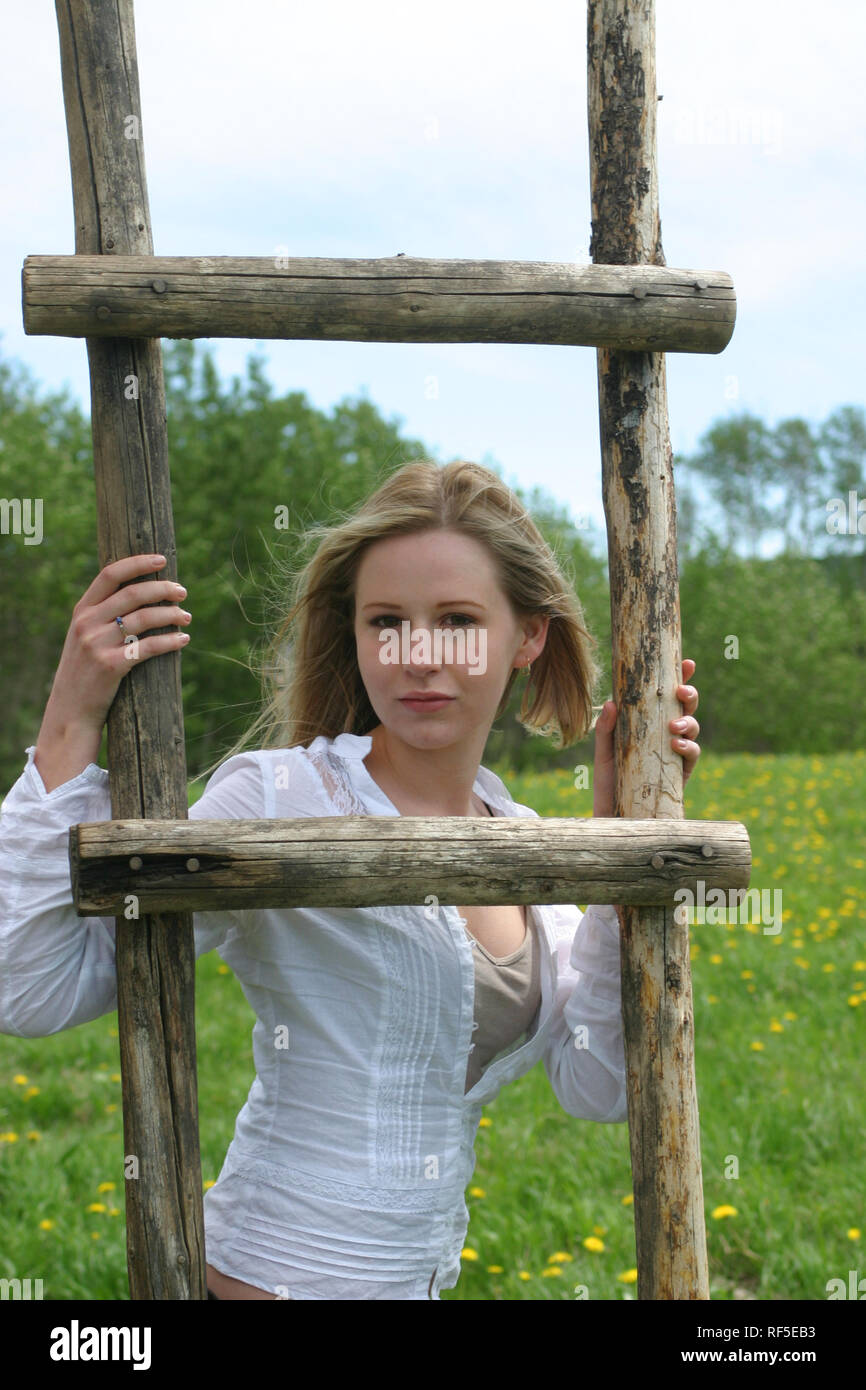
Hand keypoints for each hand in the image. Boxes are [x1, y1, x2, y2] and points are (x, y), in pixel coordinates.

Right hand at [34, 555, 191, 791]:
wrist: (71, 711)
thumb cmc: (85, 671)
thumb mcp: (85, 636)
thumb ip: (104, 614)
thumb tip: (144, 593)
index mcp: (81, 610)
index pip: (110, 574)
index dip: (138, 563)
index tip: (162, 560)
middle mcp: (87, 623)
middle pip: (133, 594)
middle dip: (163, 589)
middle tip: (183, 593)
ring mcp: (97, 644)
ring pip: (145, 618)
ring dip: (172, 615)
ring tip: (187, 617)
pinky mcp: (111, 666)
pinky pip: (149, 647)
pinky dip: (170, 641)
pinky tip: (183, 640)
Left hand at [592, 659, 699, 817]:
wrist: (613, 818)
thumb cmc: (610, 782)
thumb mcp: (603, 753)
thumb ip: (605, 729)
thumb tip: (610, 703)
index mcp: (649, 723)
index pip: (666, 696)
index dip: (679, 677)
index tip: (686, 662)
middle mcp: (666, 735)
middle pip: (686, 707)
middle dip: (689, 694)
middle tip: (681, 691)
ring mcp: (676, 753)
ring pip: (693, 728)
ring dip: (689, 721)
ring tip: (676, 724)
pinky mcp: (682, 774)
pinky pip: (693, 755)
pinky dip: (688, 747)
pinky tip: (677, 745)